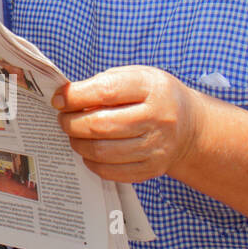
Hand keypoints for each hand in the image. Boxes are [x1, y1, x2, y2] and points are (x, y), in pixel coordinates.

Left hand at [53, 65, 205, 182]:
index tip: (58, 100)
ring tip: (74, 135)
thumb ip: (101, 84)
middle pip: (101, 125)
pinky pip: (113, 171)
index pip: (105, 92)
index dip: (75, 97)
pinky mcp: (153, 168)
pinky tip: (90, 151)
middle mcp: (158, 118)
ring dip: (78, 144)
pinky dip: (93, 162)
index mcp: (151, 88)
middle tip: (63, 120)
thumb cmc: (150, 95)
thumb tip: (64, 100)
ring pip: (103, 151)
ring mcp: (157, 146)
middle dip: (71, 123)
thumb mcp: (133, 76)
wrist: (189, 125)